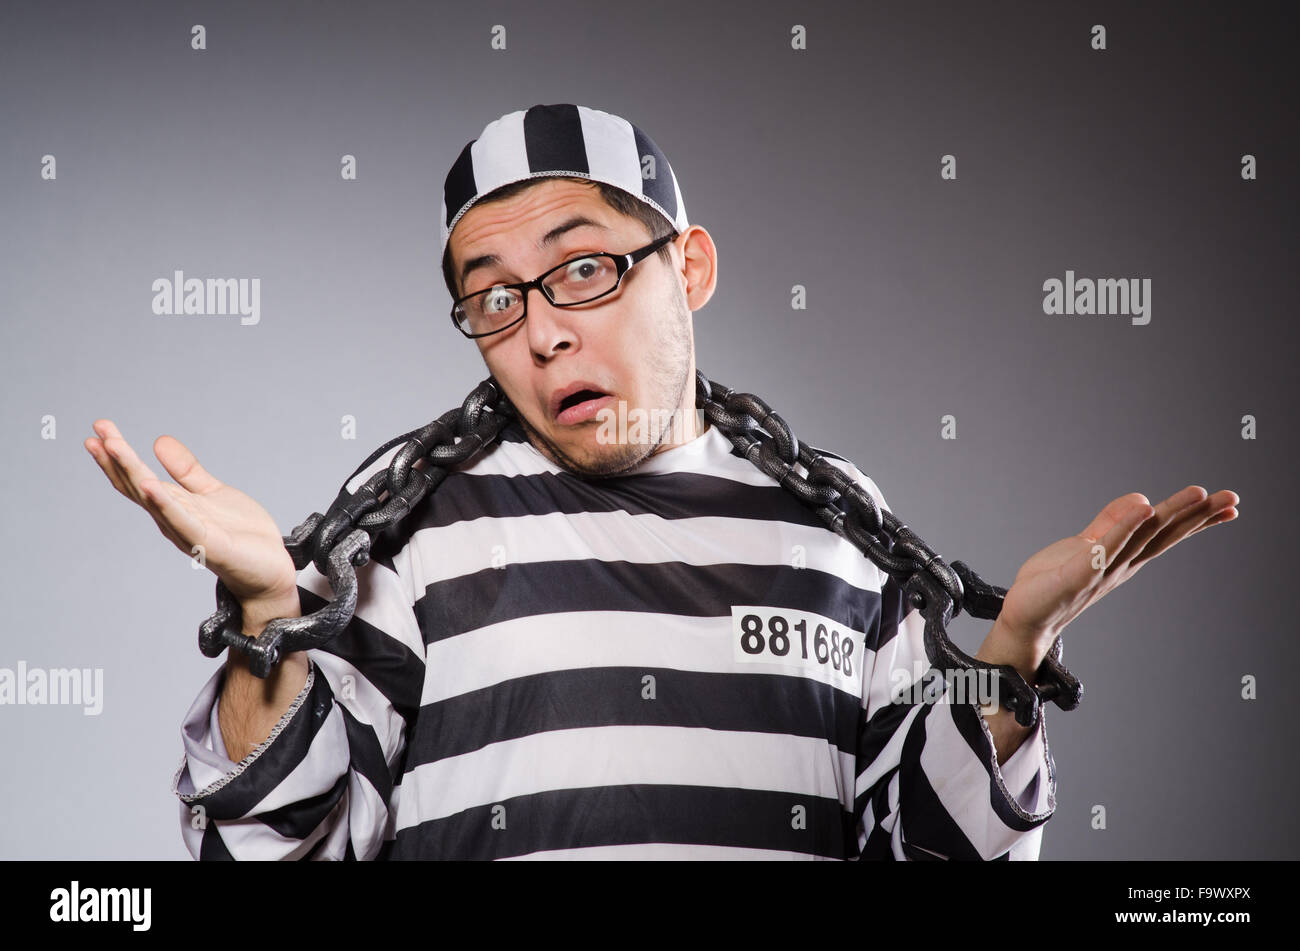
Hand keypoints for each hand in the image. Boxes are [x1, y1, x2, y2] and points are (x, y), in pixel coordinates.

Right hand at [85, 419, 297, 605]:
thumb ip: (186, 470)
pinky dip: (164, 504)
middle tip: (98, 431)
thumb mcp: (211, 491)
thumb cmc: (241, 534)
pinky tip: (150, 486)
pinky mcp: (207, 543)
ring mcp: (187, 531)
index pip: (138, 477)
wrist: (269, 569)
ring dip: (132, 473)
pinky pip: (182, 521)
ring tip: (113, 447)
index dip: (118, 455)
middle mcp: (173, 518)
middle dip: (117, 458)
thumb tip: (159, 441)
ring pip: (153, 499)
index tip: (101, 428)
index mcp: (174, 505)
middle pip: (138, 485)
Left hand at [995, 485, 1239, 660]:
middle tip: (1231, 498)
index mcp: (1124, 557)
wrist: (1025, 615)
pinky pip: (1105, 548)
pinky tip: (1144, 509)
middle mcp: (1120, 565)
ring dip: (1171, 514)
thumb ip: (1111, 522)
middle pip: (1164, 535)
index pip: (1165, 534)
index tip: (1229, 506)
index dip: (1196, 519)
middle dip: (1197, 516)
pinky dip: (1125, 528)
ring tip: (1198, 493)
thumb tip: (1143, 500)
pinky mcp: (1079, 573)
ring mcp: (1102, 570)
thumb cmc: (1053, 581)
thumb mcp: (1087, 544)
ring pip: (1142, 537)